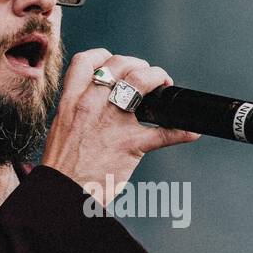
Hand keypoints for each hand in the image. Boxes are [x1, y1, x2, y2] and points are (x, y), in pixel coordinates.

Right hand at [40, 50, 199, 200]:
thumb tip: (96, 110)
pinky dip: (182, 131)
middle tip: (149, 76)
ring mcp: (112, 122)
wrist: (63, 196)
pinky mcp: (130, 144)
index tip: (117, 63)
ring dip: (158, 79)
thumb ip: (78, 114)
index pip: (85, 61)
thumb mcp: (61, 131)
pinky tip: (191, 131)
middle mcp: (91, 105)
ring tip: (165, 87)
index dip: (104, 56)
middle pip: (119, 64)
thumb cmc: (62, 170)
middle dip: (139, 65)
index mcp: (71, 102)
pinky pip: (163, 132)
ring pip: (139, 83)